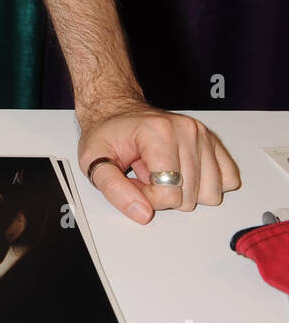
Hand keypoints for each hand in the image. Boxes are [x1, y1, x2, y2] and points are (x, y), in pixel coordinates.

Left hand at [77, 102, 240, 223]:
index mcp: (158, 132)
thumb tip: (143, 213)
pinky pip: (228, 180)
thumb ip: (114, 189)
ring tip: (163, 172)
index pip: (169, 193)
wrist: (117, 109)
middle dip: (164, 195)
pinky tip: (183, 172)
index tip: (135, 182)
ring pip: (212, 195)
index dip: (148, 198)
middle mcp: (186, 130)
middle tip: (145, 174)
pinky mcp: (212, 143)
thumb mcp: (94, 158)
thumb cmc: (108, 132)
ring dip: (185, 192)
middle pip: (190, 198)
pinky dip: (206, 185)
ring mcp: (202, 135)